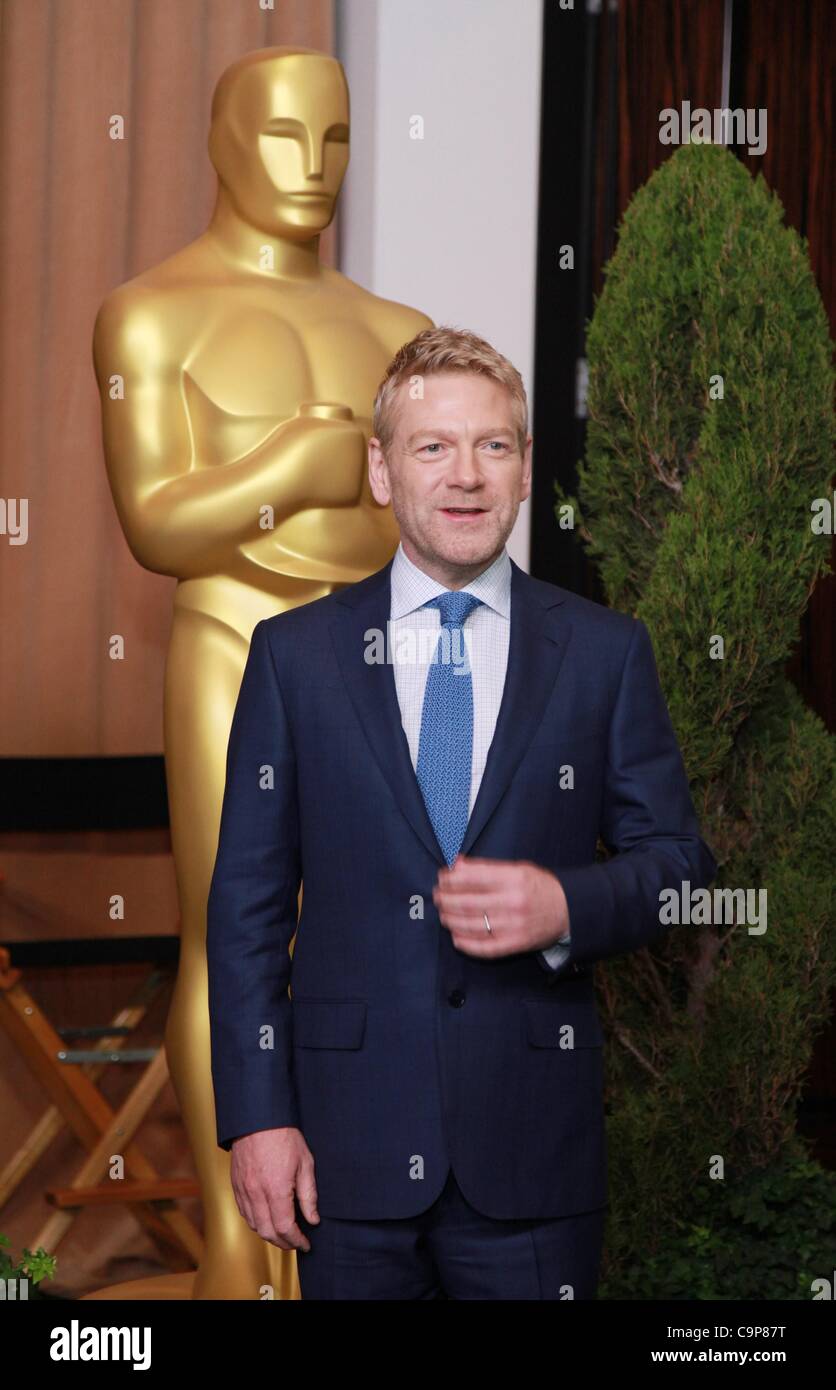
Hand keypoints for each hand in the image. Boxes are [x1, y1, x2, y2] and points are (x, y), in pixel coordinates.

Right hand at [230, 1127, 318, 1251]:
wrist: (258, 1119)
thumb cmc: (284, 1136)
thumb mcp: (305, 1163)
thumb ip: (308, 1195)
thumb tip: (313, 1219)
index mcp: (276, 1189)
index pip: (285, 1228)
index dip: (296, 1240)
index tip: (306, 1243)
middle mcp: (257, 1194)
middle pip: (268, 1232)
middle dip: (283, 1242)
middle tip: (296, 1242)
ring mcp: (243, 1190)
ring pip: (254, 1225)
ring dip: (269, 1234)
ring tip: (283, 1233)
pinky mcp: (236, 1185)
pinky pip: (244, 1212)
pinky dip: (255, 1222)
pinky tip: (266, 1219)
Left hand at [432, 856, 568, 958]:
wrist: (569, 910)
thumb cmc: (541, 887)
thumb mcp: (518, 868)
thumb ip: (486, 867)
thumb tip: (457, 863)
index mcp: (514, 879)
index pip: (472, 877)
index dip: (451, 878)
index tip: (442, 877)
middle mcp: (512, 902)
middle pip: (467, 902)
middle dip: (445, 898)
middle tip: (437, 895)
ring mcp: (513, 925)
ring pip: (471, 924)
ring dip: (450, 919)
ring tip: (443, 913)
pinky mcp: (515, 944)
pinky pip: (484, 947)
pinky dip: (466, 943)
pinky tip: (456, 937)